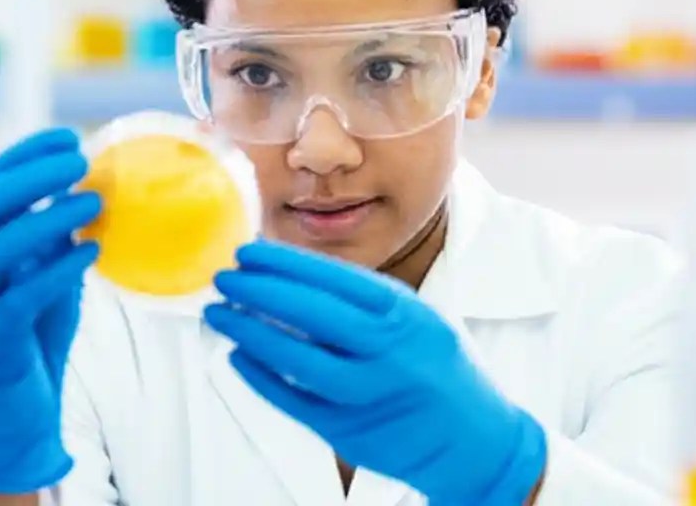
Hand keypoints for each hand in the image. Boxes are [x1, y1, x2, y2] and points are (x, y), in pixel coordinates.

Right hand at [0, 129, 101, 493]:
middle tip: (78, 163)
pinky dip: (57, 271)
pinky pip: (19, 299)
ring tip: (93, 204)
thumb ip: (52, 236)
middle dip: (27, 179)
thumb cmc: (29, 338)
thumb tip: (88, 185)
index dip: (22, 157)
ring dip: (45, 221)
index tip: (67, 137)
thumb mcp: (42, 275)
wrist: (9, 415)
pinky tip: (91, 254)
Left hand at [204, 240, 546, 504]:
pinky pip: (295, 402)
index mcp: (405, 315)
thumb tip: (294, 277)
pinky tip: (237, 356)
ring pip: (299, 360)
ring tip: (220, 313)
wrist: (476, 442)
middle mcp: (388, 351)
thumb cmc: (438, 370)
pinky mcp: (349, 431)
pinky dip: (261, 379)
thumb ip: (365, 302)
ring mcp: (368, 394)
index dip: (286, 263)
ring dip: (251, 333)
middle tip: (225, 277)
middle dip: (261, 291)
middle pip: (313, 315)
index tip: (249, 251)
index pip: (335, 278)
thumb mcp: (417, 319)